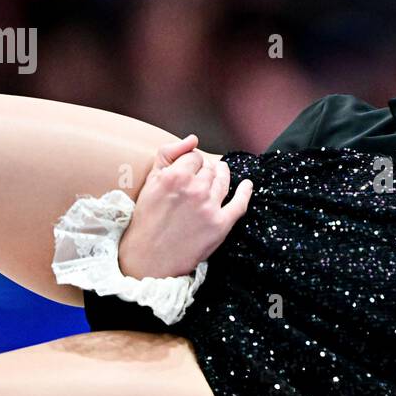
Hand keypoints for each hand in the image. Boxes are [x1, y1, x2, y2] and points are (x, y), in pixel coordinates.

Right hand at [118, 134, 252, 278]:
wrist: (149, 256)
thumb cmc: (147, 219)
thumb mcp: (150, 181)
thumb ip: (169, 154)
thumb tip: (193, 139)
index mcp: (175, 177)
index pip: (195, 156)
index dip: (193, 161)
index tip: (190, 169)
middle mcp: (195, 190)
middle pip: (210, 169)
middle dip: (206, 170)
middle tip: (201, 176)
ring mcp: (209, 207)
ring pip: (223, 181)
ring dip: (223, 175)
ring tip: (221, 173)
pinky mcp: (220, 225)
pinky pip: (240, 204)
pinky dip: (246, 192)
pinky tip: (247, 186)